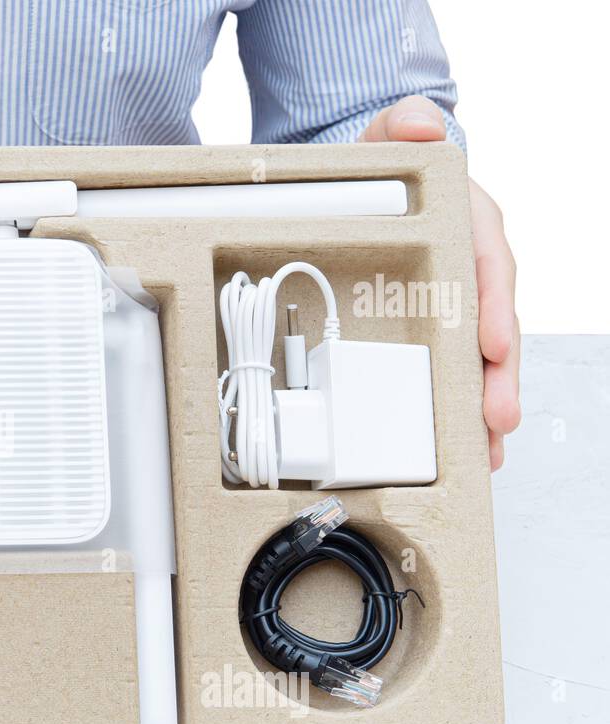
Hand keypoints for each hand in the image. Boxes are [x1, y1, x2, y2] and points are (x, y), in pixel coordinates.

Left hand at [360, 95, 520, 469]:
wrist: (373, 185)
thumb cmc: (388, 167)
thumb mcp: (388, 136)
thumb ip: (403, 126)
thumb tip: (419, 125)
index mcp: (468, 223)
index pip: (488, 264)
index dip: (493, 306)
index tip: (492, 344)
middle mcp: (472, 267)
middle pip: (494, 325)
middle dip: (498, 374)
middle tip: (497, 416)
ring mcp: (458, 301)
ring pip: (481, 358)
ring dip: (487, 405)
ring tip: (490, 450)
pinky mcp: (439, 326)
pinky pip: (457, 370)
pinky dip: (465, 408)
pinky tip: (472, 445)